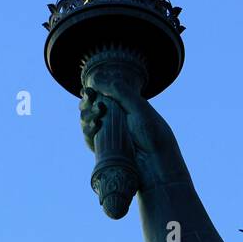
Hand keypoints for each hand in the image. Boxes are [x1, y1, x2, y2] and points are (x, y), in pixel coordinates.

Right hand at [79, 74, 183, 191]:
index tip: (90, 89)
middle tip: (90, 98)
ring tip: (98, 113)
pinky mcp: (102, 150)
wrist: (156, 162)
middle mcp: (113, 120)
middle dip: (87, 102)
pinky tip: (95, 125)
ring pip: (86, 121)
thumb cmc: (152, 133)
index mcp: (123, 107)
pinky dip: (88, 130)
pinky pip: (88, 138)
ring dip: (87, 114)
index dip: (93, 92)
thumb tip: (97, 79)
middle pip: (90, 107)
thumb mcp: (138, 107)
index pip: (101, 95)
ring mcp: (107, 135)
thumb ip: (120, 91)